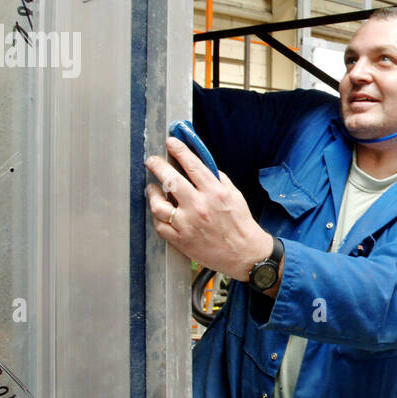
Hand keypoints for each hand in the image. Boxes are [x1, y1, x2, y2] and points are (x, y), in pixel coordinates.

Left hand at [146, 136, 271, 279]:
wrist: (245, 254)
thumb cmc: (240, 224)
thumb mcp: (234, 195)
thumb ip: (217, 179)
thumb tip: (200, 165)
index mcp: (214, 193)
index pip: (192, 165)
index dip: (179, 150)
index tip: (171, 142)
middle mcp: (199, 207)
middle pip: (170, 179)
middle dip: (158, 165)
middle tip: (152, 161)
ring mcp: (188, 224)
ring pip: (159, 204)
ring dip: (152, 192)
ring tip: (152, 188)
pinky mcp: (181, 240)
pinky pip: (160, 225)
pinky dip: (157, 215)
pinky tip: (159, 209)